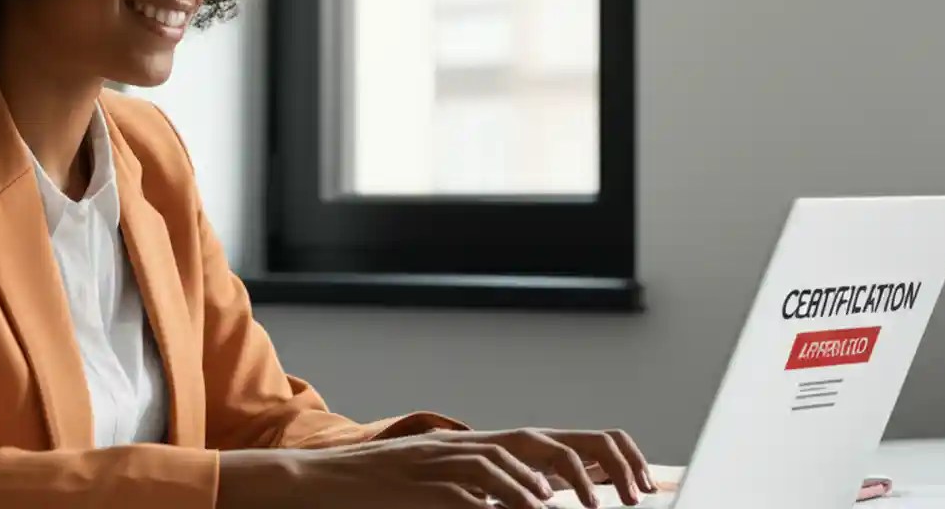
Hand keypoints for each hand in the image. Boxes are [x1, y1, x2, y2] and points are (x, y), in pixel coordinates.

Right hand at [216, 427, 654, 508]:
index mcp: (469, 446)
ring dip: (534, 483)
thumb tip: (518, 499)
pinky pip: (459, 488)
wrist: (317, 482)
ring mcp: (437, 463)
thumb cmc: (376, 488)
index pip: (541, 442)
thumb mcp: (433, 482)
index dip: (588, 456)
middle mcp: (460, 447)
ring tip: (563, 504)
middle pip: (532, 443)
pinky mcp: (415, 484)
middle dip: (580, 465)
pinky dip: (489, 498)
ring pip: (499, 461)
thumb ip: (474, 486)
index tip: (627, 481)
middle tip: (614, 496)